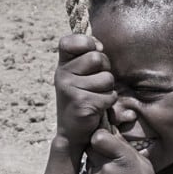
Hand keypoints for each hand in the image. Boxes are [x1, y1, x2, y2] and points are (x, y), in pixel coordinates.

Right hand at [54, 34, 116, 149]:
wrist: (72, 132)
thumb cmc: (82, 98)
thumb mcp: (79, 74)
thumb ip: (87, 56)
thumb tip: (98, 46)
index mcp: (62, 65)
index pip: (69, 41)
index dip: (85, 43)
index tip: (92, 52)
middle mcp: (62, 75)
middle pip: (97, 58)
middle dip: (104, 70)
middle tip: (95, 84)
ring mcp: (70, 89)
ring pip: (107, 78)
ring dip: (107, 89)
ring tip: (95, 97)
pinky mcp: (82, 103)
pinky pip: (110, 95)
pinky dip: (108, 103)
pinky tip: (96, 109)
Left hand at [86, 129, 160, 173]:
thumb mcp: (144, 166)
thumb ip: (127, 149)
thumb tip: (114, 135)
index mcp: (123, 158)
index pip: (99, 136)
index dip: (102, 136)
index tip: (108, 139)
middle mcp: (106, 167)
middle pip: (91, 147)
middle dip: (99, 148)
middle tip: (110, 154)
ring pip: (91, 160)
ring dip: (99, 162)